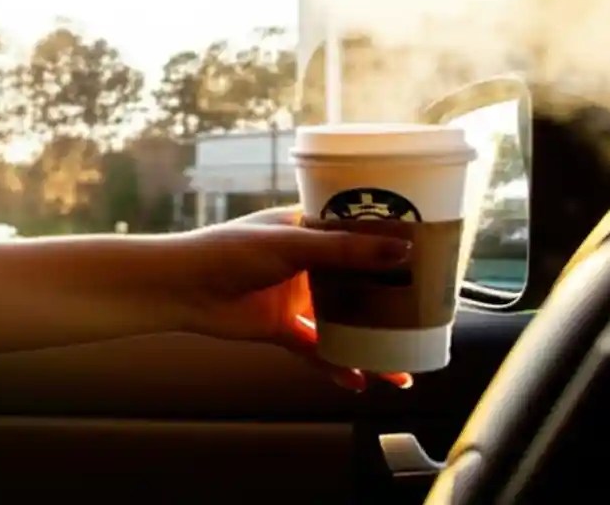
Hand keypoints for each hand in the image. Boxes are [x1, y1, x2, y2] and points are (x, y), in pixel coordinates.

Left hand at [170, 206, 413, 391]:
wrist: (180, 286)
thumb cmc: (228, 251)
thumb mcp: (292, 244)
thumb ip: (345, 251)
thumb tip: (400, 250)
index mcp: (307, 228)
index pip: (360, 233)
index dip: (392, 245)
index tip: (429, 257)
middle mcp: (306, 262)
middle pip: (359, 282)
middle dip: (391, 302)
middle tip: (426, 318)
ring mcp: (295, 296)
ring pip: (344, 320)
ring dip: (371, 341)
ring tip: (402, 365)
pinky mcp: (282, 328)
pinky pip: (318, 349)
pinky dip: (339, 364)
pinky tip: (361, 380)